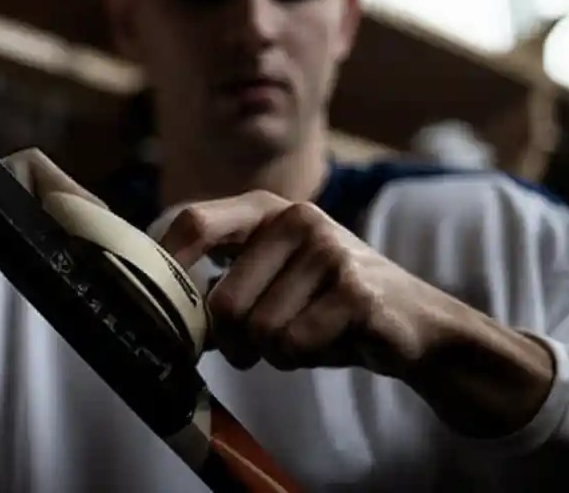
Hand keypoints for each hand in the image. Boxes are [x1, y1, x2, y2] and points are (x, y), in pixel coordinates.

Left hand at [159, 190, 554, 436]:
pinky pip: (295, 345)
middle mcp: (297, 218)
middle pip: (221, 301)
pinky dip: (305, 358)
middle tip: (260, 346)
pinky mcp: (356, 291)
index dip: (165, 267)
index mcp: (267, 210)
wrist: (414, 324)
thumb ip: (219, 285)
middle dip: (234, 341)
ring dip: (274, 353)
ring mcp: (330, 250)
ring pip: (259, 331)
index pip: (194, 223)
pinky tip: (331, 341)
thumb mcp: (270, 283)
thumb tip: (154, 310)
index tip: (154, 308)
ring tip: (306, 336)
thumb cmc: (326, 305)